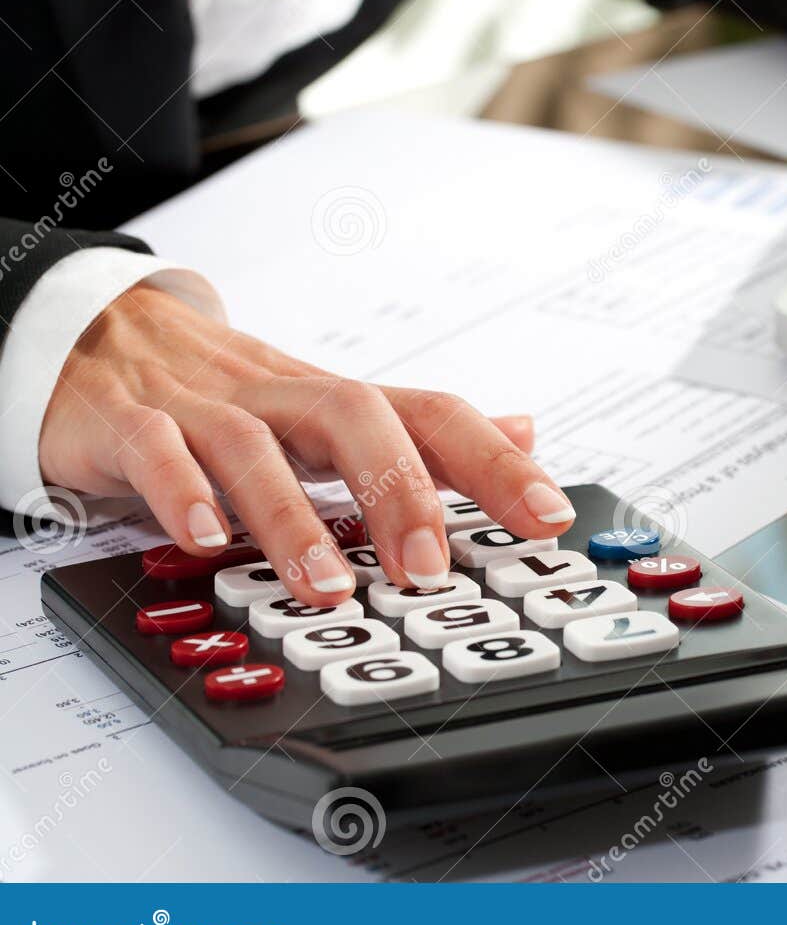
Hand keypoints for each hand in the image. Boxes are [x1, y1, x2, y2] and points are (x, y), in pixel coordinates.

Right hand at [41, 284, 575, 602]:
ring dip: (294, 518)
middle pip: (356, 417)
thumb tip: (524, 431)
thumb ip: (426, 432)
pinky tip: (206, 540)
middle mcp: (281, 399)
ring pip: (255, 446)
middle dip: (402, 491)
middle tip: (430, 570)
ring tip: (328, 586)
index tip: (547, 517)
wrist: (100, 338)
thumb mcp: (334, 412)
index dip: (496, 462)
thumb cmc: (231, 392)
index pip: (434, 416)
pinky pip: (156, 450)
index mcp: (338, 403)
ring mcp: (204, 408)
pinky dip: (181, 493)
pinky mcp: (128, 423)